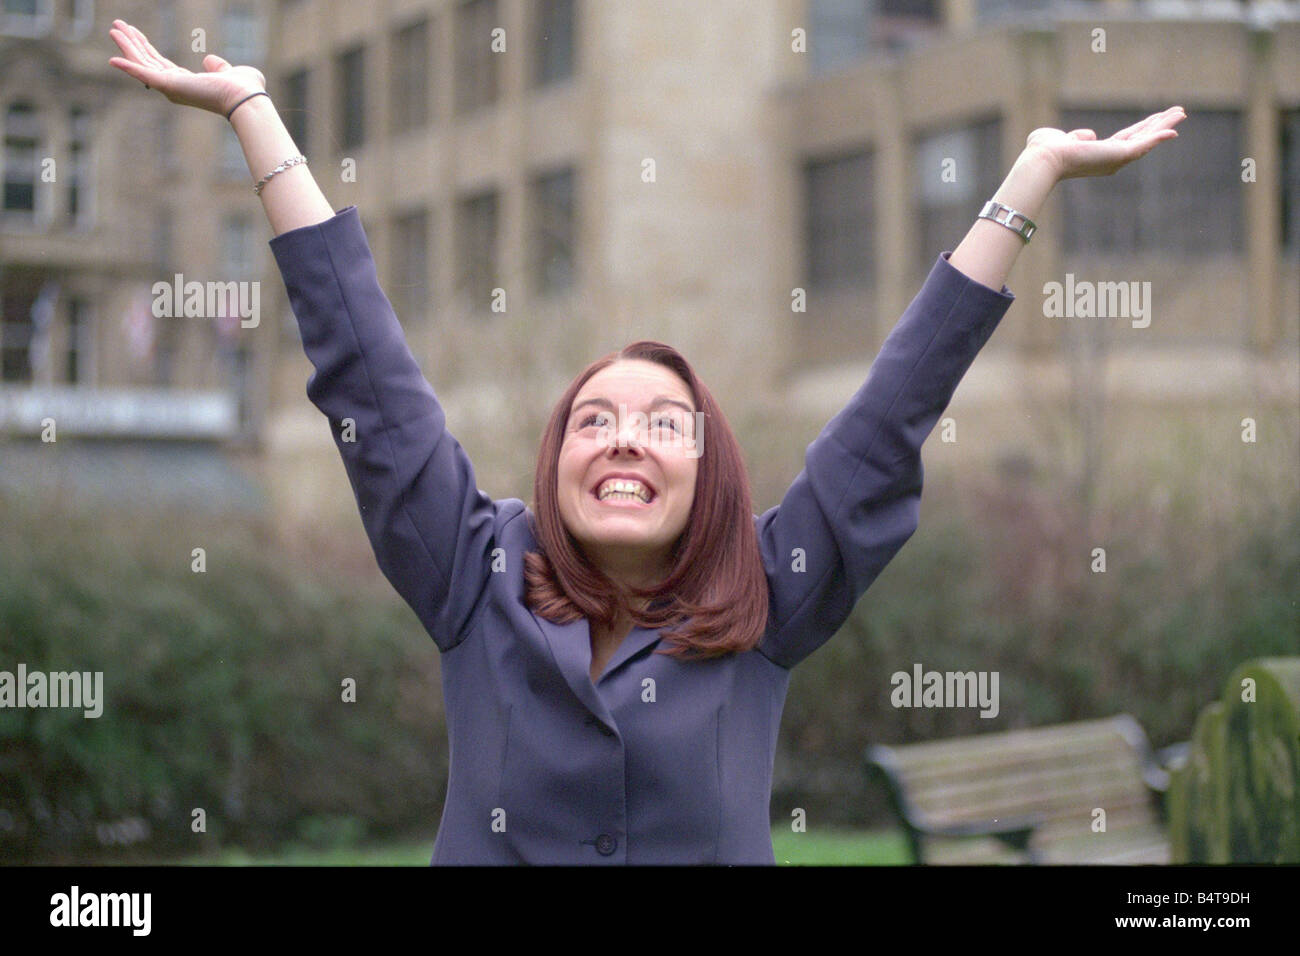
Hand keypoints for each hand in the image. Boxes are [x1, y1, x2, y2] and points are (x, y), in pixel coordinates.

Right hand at [108, 18, 265, 117]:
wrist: (245, 97)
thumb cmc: (244, 89)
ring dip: (126, 47)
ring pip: (142, 64)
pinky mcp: (168, 85)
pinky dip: (128, 67)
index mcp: (188, 84)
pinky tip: (112, 59)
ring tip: (113, 29)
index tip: (135, 34)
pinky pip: (143, 74)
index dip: (146, 48)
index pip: (161, 64)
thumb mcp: (228, 71)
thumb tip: (209, 61)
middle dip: (131, 44)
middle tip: (116, 26)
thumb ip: (217, 66)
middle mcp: (176, 87)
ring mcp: (171, 87)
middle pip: (147, 62)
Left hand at [1024, 106, 1185, 181]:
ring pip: (1147, 139)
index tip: (1154, 121)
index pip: (1126, 139)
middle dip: (1159, 125)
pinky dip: (1159, 137)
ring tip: (1182, 113)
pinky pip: (1144, 144)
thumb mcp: (1063, 139)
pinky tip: (1175, 130)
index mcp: (1099, 155)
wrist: (1044, 159)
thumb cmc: (1045, 151)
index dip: (1141, 129)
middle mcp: (1111, 159)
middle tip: (1178, 114)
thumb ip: (1076, 137)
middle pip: (1142, 138)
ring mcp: (1117, 158)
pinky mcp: (1120, 155)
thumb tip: (1089, 136)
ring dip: (1165, 125)